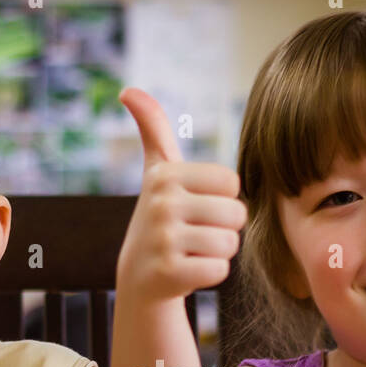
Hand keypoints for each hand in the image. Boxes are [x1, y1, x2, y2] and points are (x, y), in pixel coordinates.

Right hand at [115, 87, 246, 302]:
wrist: (139, 276)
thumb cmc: (161, 218)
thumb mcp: (158, 172)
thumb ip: (153, 129)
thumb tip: (128, 90)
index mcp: (165, 176)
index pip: (231, 183)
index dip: (222, 199)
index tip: (196, 207)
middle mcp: (161, 204)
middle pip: (236, 213)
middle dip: (224, 228)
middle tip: (196, 234)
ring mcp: (163, 240)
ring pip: (230, 243)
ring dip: (218, 252)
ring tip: (192, 251)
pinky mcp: (169, 274)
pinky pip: (220, 270)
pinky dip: (211, 274)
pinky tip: (188, 271)